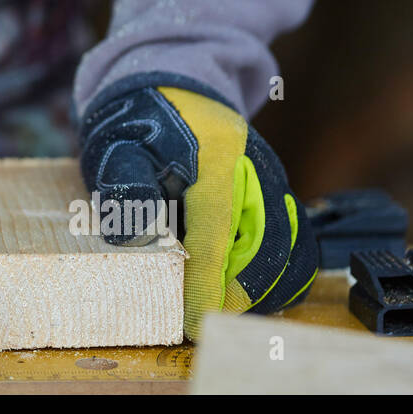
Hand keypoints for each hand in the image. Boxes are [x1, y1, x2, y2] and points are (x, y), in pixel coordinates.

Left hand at [78, 74, 317, 339]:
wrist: (168, 91)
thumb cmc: (139, 124)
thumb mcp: (117, 147)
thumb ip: (124, 185)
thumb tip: (130, 235)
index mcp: (215, 152)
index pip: (216, 226)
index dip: (207, 279)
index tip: (193, 321)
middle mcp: (255, 165)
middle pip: (265, 241)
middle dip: (241, 290)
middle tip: (211, 323)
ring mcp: (272, 178)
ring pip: (290, 244)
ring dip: (266, 287)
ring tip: (232, 314)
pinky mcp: (278, 192)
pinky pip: (295, 239)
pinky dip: (282, 273)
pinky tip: (256, 297)